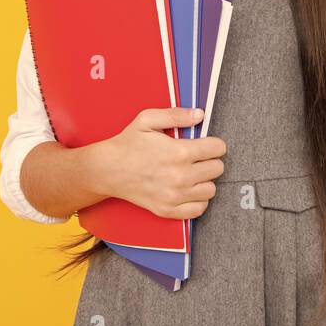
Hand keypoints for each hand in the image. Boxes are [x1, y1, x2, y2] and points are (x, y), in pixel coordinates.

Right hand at [95, 107, 225, 219]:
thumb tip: (200, 114)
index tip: (205, 144)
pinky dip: (197, 200)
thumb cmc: (128, 143)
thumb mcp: (148, 119)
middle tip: (197, 157)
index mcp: (179, 152)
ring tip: (192, 173)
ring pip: (211, 190)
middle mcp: (180, 177)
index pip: (218, 149)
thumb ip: (177, 115)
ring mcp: (174, 196)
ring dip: (204, 180)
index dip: (214, 143)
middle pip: (217, 169)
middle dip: (210, 160)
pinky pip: (199, 209)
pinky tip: (188, 189)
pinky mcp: (168, 210)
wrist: (107, 170)